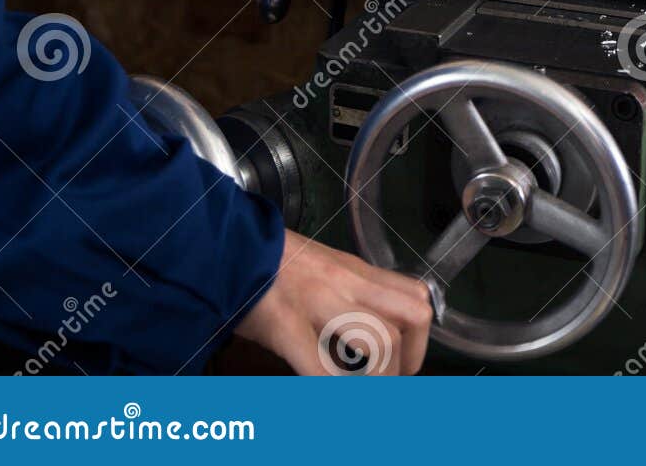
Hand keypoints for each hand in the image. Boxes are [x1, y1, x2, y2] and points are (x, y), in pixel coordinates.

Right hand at [235, 229, 431, 374]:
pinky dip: (334, 392)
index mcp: (355, 270)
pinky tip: (327, 397)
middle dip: (409, 361)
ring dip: (379, 379)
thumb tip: (368, 330)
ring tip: (359, 393)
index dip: (420, 340)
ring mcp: (319, 302)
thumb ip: (348, 293)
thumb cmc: (269, 263)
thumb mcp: (321, 268)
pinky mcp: (287, 325)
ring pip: (380, 341)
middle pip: (413, 316)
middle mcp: (346, 283)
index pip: (416, 295)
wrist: (225, 248)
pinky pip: (323, 369)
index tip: (403, 366)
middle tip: (387, 384)